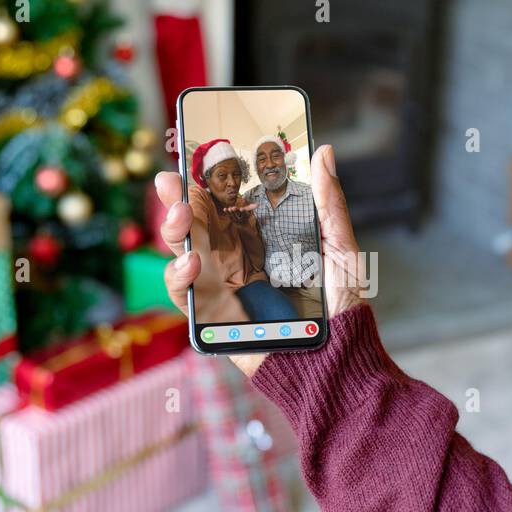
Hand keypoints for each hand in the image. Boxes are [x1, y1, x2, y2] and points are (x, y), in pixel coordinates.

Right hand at [154, 144, 362, 376]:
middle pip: (196, 222)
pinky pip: (183, 293)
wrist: (335, 360)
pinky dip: (178, 275)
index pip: (226, 202)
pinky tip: (191, 262)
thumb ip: (329, 203)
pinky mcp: (212, 315)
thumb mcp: (341, 248)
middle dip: (176, 197)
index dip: (206, 180)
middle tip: (169, 180)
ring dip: (172, 230)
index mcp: (264, 238)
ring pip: (182, 251)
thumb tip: (323, 151)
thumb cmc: (342, 308)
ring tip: (180, 214)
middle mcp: (238, 258)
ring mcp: (222, 285)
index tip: (193, 157)